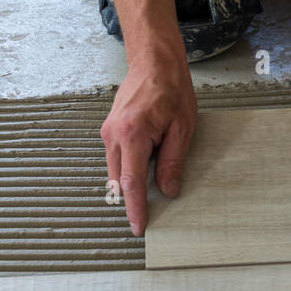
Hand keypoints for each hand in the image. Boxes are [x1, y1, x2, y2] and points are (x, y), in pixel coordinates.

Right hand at [100, 48, 196, 235]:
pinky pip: (116, 159)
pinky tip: (143, 170)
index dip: (135, 208)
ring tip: (148, 192)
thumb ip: (172, 162)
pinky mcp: (109, 130)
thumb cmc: (170, 89)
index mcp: (133, 134)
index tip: (138, 227)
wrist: (153, 62)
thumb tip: (167, 191)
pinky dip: (127, 170)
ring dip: (129, 185)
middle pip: (118, 181)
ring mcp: (108, 132)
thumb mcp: (182, 128)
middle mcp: (114, 135)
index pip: (131, 182)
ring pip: (115, 172)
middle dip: (131, 201)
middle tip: (146, 219)